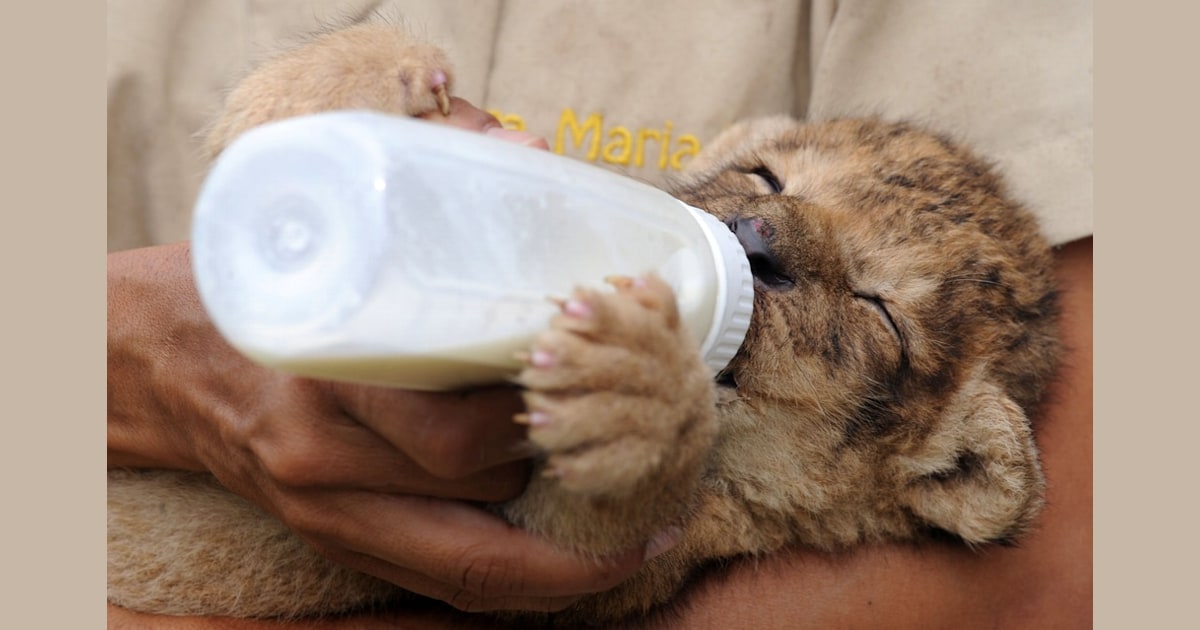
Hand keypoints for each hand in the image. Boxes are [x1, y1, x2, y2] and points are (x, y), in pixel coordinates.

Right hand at [107, 100, 658, 612]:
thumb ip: (421, 186)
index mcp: (320, 382)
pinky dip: (518, 586)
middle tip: (643, 440)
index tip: (623, 389)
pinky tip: (578, 570)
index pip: (454, 430)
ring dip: (565, 555)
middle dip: (575, 469)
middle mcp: (322, 463)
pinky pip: (440, 586)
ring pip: (470, 566)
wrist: (149, 361)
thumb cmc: (241, 287)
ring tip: (644, 532)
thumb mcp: (315, 232)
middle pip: (477, 490)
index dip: (551, 420)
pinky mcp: (332, 539)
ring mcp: (326, 514)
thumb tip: (528, 149)